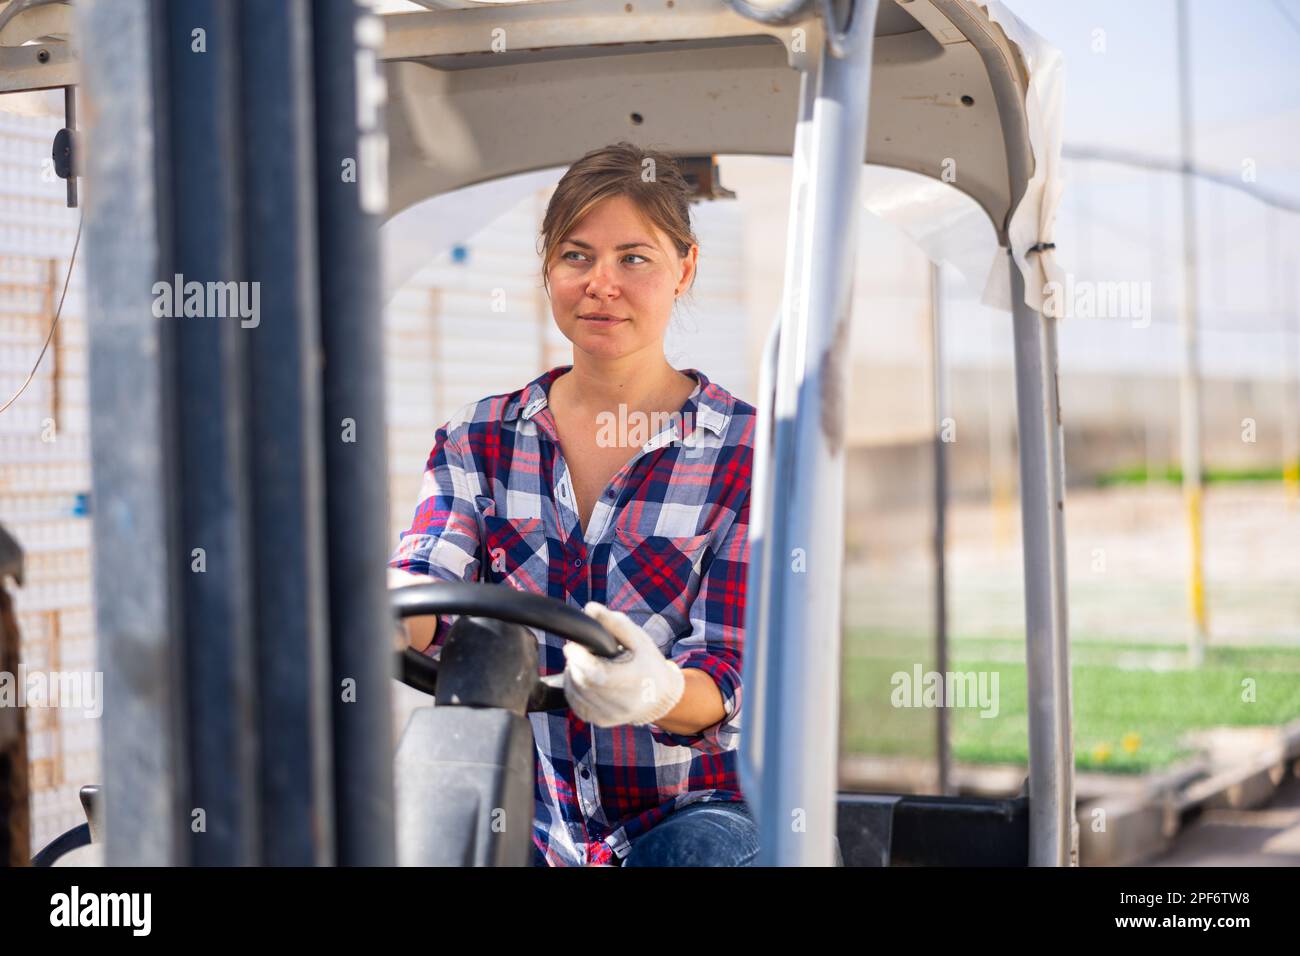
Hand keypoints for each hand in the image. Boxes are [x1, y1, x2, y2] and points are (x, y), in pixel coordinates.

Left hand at [562, 602, 684, 727]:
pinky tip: (584, 677)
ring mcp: (609, 716)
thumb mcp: (638, 638)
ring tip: (585, 662)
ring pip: (575, 692)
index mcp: (633, 682)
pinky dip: (574, 688)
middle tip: (580, 650)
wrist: (660, 697)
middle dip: (575, 662)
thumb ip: (615, 622)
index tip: (572, 645)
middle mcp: (621, 703)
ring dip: (573, 674)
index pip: (596, 674)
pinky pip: (575, 703)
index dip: (579, 659)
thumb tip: (590, 608)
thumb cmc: (648, 663)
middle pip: (582, 681)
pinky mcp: (599, 721)